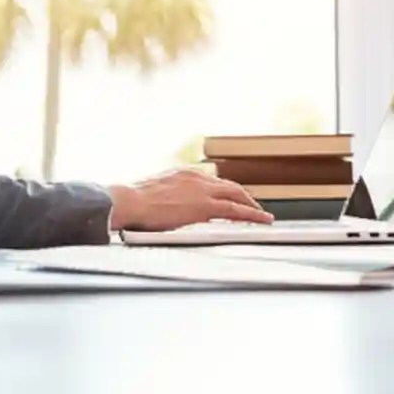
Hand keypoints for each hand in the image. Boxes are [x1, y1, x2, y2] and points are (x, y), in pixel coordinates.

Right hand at [107, 168, 273, 230]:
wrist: (130, 201)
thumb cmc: (134, 201)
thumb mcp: (154, 192)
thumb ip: (167, 195)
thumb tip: (167, 204)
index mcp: (184, 173)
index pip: (213, 182)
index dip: (225, 191)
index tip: (231, 198)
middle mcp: (197, 177)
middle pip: (229, 186)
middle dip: (244, 197)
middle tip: (254, 207)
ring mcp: (202, 190)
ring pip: (237, 195)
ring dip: (252, 206)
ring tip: (264, 216)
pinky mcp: (204, 206)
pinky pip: (235, 210)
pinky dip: (251, 214)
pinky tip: (261, 220)